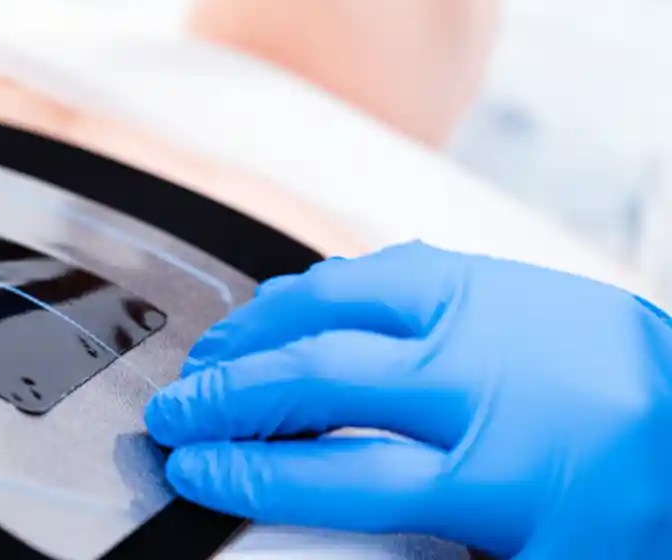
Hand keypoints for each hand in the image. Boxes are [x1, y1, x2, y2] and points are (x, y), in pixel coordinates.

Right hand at [145, 242, 671, 557]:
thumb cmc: (632, 501)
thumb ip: (435, 550)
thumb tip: (339, 532)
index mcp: (491, 472)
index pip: (332, 475)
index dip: (248, 474)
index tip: (194, 470)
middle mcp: (473, 380)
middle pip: (318, 379)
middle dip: (229, 396)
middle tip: (175, 410)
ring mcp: (478, 315)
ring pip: (337, 303)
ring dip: (259, 329)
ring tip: (211, 354)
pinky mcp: (487, 276)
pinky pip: (379, 270)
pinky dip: (317, 289)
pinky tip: (287, 305)